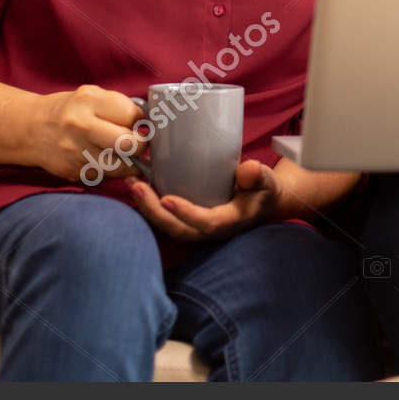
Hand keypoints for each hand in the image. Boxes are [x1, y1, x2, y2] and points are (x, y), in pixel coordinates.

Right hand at [26, 84, 144, 183]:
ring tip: (124, 154)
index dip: (139, 120)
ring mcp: (76, 153)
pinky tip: (104, 160)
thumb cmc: (70, 111)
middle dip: (140, 145)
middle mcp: (81, 127)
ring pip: (121, 167)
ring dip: (129, 163)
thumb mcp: (92, 96)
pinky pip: (106, 177)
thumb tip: (148, 122)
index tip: (136, 123)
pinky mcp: (74, 173)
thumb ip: (119, 105)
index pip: (131, 115)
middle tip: (137, 143)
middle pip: (129, 144)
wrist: (32, 130)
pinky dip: (111, 171)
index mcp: (88, 102)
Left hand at [129, 159, 280, 242]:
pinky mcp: (188, 220)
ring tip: (132, 184)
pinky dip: (150, 205)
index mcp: (230, 221)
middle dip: (154, 211)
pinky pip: (166, 219)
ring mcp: (197, 227)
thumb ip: (257, 175)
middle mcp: (210, 230)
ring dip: (147, 208)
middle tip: (137, 187)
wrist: (262, 203)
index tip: (167, 199)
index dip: (186, 214)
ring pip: (168, 226)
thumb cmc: (263, 190)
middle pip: (178, 229)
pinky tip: (137, 185)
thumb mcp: (266, 180)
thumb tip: (248, 170)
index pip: (207, 223)